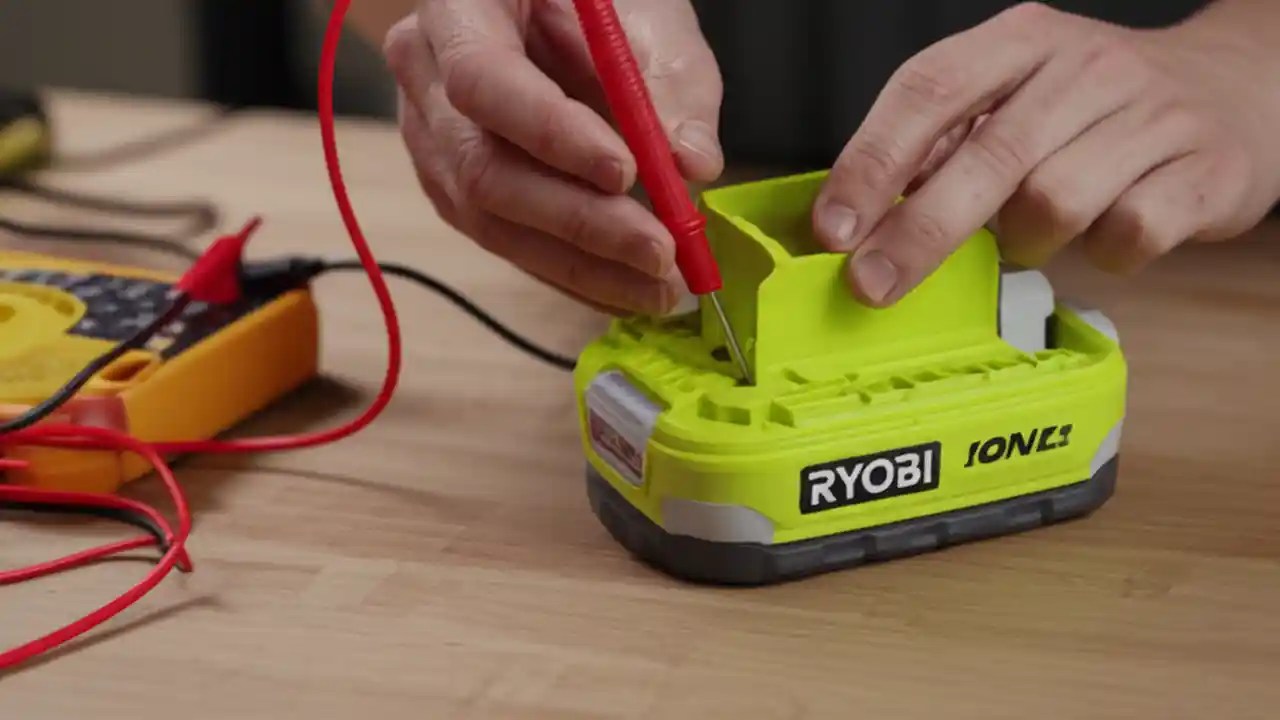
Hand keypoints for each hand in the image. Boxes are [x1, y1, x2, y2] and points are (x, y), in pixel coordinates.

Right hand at [384, 0, 722, 314]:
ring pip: (491, 220)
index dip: (549, 133)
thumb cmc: (599, 3)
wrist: (553, 13)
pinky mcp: (455, 188)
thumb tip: (692, 165)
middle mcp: (425, 76)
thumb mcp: (645, 15)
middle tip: (660, 251)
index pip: (482, 79)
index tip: (624, 170)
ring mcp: (432, 140)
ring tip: (657, 287)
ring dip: (582, 265)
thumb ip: (671, 82)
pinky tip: (627, 288)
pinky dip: (571, 272)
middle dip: (579, 221)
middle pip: (483, 168)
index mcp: (459, 9)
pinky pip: (507, 241)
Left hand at [813, 2, 1279, 306]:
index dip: (872, 161)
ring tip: (1029, 236)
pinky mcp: (1205, 169)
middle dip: (918, 232)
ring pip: (1053, 203)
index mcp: (1022, 40)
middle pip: (987, 156)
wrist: (1236, 92)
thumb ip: (944, 146)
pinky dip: (1102, 254)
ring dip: (1023, 242)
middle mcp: (1086, 67)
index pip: (929, 90)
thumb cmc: (1094, 111)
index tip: (834, 226)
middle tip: (872, 284)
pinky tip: (1104, 236)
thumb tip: (857, 217)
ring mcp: (1152, 114)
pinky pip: (1128, 234)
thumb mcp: (1015, 100)